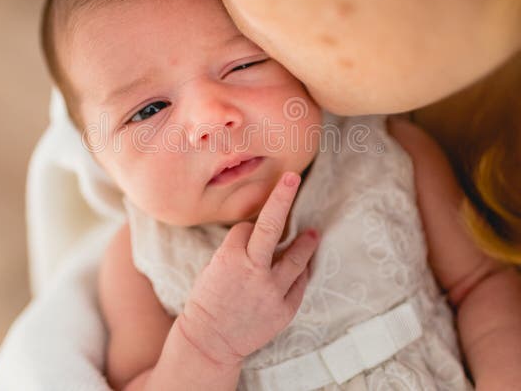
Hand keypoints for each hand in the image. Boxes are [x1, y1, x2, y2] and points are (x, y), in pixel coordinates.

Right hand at [176, 172, 318, 366]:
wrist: (209, 342)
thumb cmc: (207, 302)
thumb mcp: (212, 268)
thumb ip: (236, 251)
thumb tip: (260, 234)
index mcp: (229, 257)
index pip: (246, 228)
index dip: (245, 231)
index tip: (243, 238)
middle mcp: (253, 270)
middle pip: (271, 226)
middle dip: (282, 198)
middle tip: (293, 179)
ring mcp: (272, 291)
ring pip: (297, 258)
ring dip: (306, 243)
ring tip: (313, 234)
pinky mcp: (284, 309)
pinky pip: (299, 284)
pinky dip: (300, 274)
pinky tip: (303, 268)